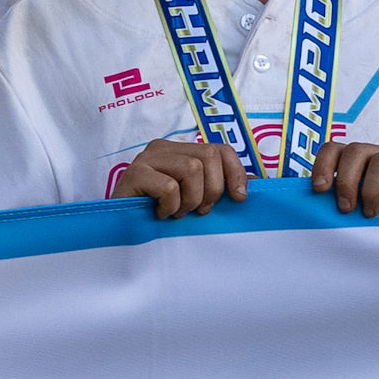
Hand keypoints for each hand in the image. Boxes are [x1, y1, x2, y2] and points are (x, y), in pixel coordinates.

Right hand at [112, 135, 245, 219]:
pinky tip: (160, 215)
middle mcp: (163, 147)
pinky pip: (170, 187)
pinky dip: (171, 207)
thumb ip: (219, 188)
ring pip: (192, 170)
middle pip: (208, 157)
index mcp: (180, 150)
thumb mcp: (193, 200)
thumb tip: (258, 183)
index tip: (239, 199)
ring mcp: (147, 158)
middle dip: (211, 191)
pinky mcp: (134, 173)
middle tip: (197, 211)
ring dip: (189, 201)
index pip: (220, 148)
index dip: (236, 173)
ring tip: (176, 213)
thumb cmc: (157, 217)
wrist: (119, 231)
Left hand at [308, 133, 378, 215]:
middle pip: (355, 151)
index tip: (320, 190)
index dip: (323, 165)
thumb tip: (312, 212)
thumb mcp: (354, 205)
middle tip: (346, 209)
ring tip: (370, 213)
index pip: (333, 149)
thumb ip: (337, 202)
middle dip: (346, 181)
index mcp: (355, 159)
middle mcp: (375, 154)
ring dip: (371, 189)